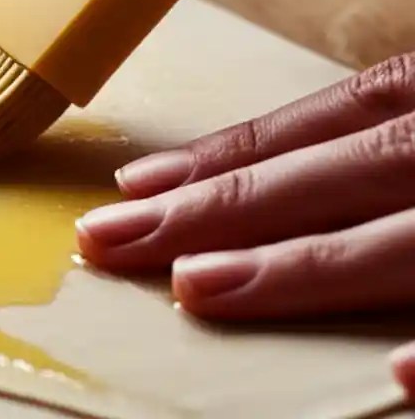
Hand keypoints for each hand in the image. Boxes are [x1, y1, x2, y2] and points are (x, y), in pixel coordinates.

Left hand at [76, 54, 414, 395]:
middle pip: (332, 177)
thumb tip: (296, 173)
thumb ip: (388, 140)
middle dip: (214, 209)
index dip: (228, 153)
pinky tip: (394, 374)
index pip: (327, 119)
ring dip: (301, 265)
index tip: (132, 183)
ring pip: (404, 241)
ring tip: (196, 287)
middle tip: (108, 238)